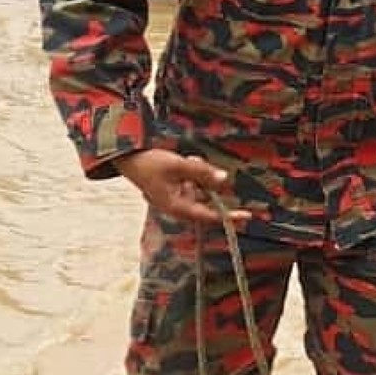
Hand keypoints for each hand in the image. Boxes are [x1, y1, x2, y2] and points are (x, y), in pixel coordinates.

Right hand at [114, 148, 252, 225]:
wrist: (127, 158)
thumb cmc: (149, 164)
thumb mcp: (178, 165)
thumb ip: (202, 172)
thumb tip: (224, 178)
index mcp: (176, 206)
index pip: (209, 216)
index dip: (228, 215)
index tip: (247, 216)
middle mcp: (177, 206)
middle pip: (206, 198)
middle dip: (206, 180)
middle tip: (195, 164)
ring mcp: (175, 198)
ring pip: (200, 188)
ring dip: (198, 174)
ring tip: (188, 160)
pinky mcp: (173, 190)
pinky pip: (192, 183)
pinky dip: (192, 173)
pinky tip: (184, 162)